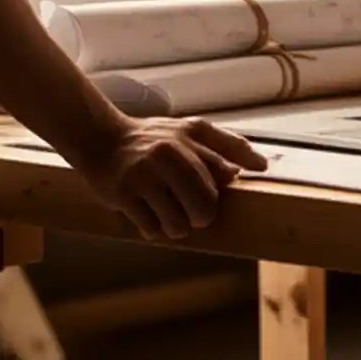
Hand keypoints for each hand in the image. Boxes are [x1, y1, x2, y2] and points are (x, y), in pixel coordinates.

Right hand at [74, 114, 268, 240]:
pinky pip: (152, 228)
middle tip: (196, 215)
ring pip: (178, 223)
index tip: (251, 184)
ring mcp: (145, 173)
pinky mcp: (124, 193)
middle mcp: (169, 152)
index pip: (225, 164)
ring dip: (177, 227)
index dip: (237, 178)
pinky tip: (148, 216)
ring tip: (169, 217)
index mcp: (191, 134)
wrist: (100, 139)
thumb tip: (259, 166)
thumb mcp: (188, 131)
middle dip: (202, 215)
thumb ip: (223, 145)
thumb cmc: (152, 140)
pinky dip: (154, 229)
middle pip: (204, 203)